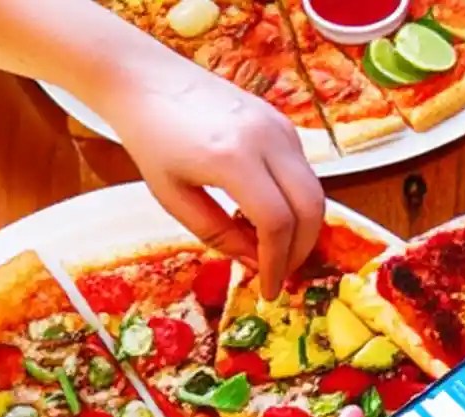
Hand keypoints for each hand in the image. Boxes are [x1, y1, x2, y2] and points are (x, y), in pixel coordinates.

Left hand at [92, 54, 324, 299]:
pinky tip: (270, 217)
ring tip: (278, 251)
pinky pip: (304, 174)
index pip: (276, 222)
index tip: (269, 288)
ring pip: (315, 192)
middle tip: (282, 273)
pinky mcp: (285, 125)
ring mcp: (282, 128)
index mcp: (231, 158)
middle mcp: (267, 140)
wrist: (149, 81)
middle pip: (310, 208)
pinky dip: (296, 203)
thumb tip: (255, 261)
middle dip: (301, 250)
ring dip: (303, 228)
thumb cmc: (151, 139)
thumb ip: (217, 233)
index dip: (277, 261)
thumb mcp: (172, 197)